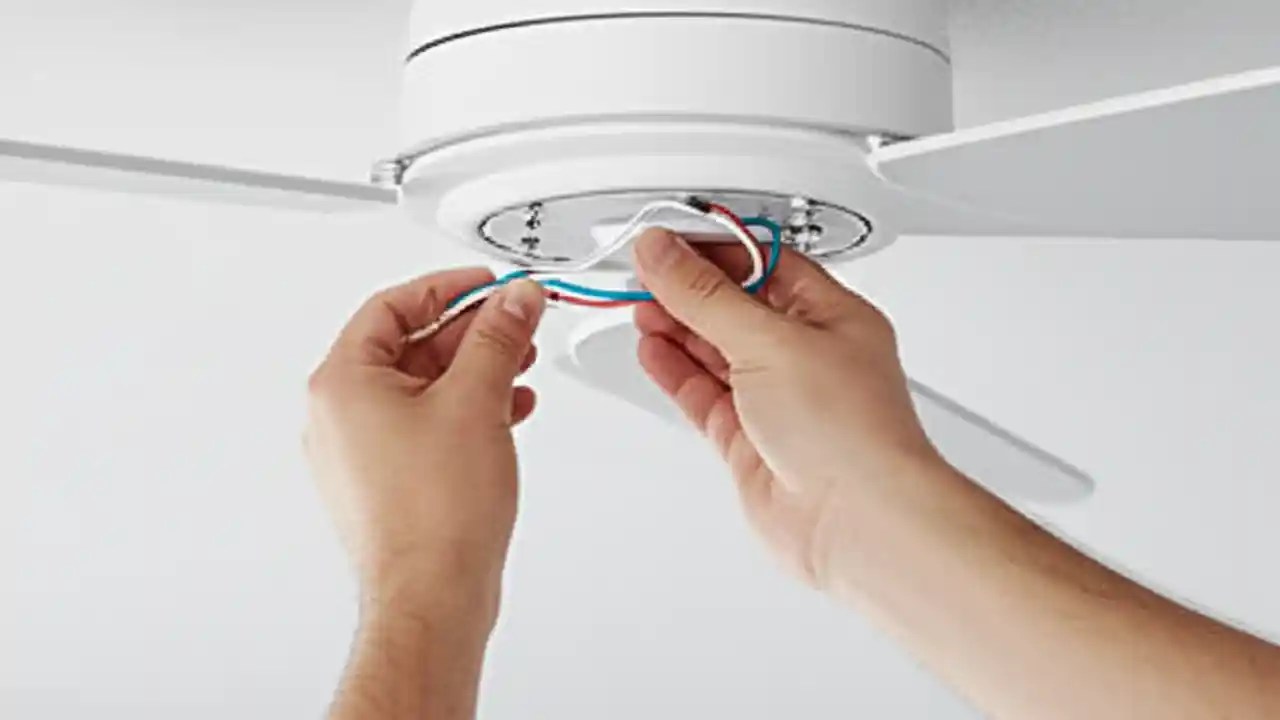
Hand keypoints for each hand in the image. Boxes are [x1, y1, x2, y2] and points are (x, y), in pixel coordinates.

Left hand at [305, 270, 544, 632]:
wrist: (433, 596)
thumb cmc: (434, 515)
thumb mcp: (476, 399)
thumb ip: (498, 337)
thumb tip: (514, 300)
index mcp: (342, 383)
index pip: (393, 306)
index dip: (447, 288)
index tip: (489, 286)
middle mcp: (341, 416)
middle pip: (410, 346)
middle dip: (471, 332)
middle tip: (517, 321)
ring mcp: (361, 452)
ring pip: (423, 388)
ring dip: (475, 370)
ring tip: (520, 363)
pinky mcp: (388, 482)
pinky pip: (427, 426)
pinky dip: (467, 410)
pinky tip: (507, 409)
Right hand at [632, 230, 944, 586]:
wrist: (859, 524)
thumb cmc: (852, 435)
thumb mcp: (770, 341)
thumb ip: (706, 296)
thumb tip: (663, 253)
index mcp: (832, 316)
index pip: (765, 263)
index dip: (714, 248)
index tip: (667, 240)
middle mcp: (808, 356)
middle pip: (736, 306)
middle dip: (688, 288)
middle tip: (642, 272)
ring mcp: (778, 400)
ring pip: (716, 351)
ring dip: (677, 326)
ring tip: (639, 305)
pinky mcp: (751, 441)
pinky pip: (705, 394)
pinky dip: (676, 370)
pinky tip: (653, 350)